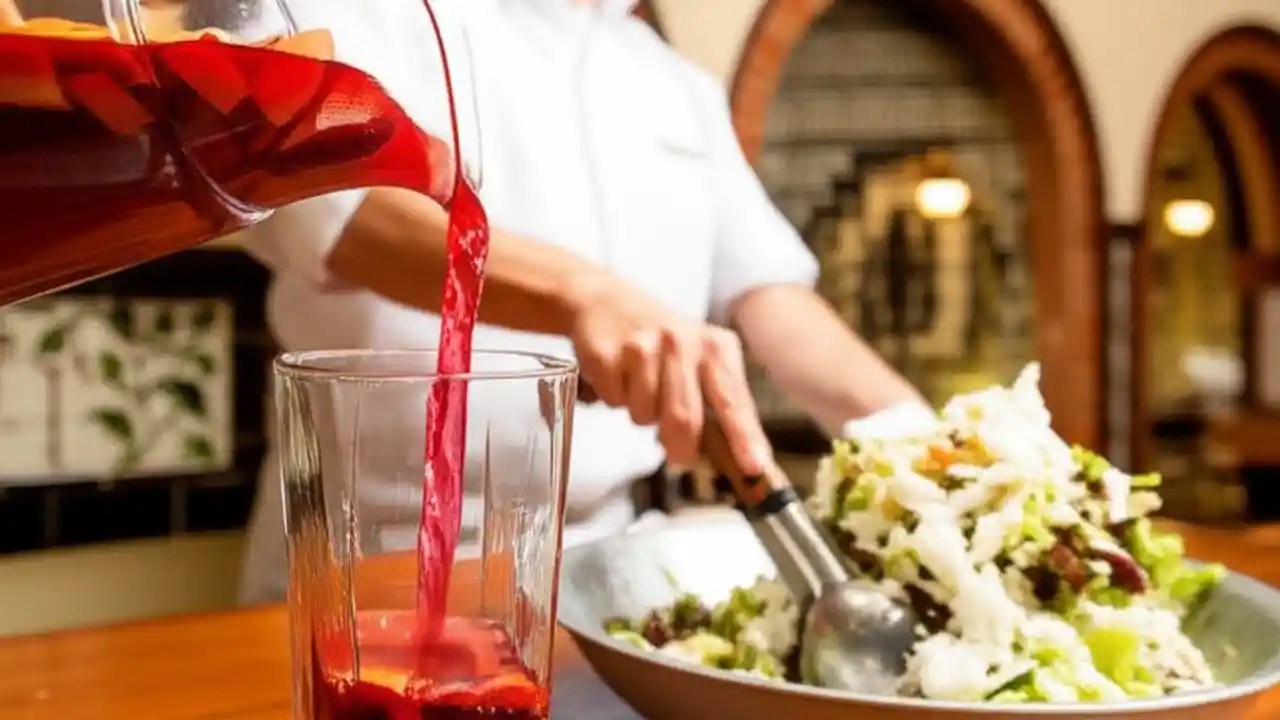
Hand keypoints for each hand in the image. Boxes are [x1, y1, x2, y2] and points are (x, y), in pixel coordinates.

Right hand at [568, 279, 770, 475]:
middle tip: (678, 456)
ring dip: (641, 413)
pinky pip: (615, 402)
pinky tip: (618, 374)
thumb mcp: (700, 358)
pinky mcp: (607, 353)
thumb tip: (743, 458)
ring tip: (640, 386)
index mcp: (715, 346)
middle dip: (681, 447)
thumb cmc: (661, 338)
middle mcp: (682, 341)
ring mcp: (642, 345)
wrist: (606, 300)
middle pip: (685, 417)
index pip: (733, 399)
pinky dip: (614, 398)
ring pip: (645, 415)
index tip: (755, 467)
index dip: (744, 437)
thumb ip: (721, 402)